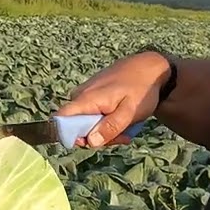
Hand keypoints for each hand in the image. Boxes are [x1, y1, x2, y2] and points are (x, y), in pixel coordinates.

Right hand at [56, 50, 170, 147]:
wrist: (149, 67)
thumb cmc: (141, 88)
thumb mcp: (130, 112)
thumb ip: (110, 128)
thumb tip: (91, 142)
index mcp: (86, 99)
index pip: (60, 119)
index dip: (68, 136)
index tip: (90, 142)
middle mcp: (80, 95)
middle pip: (75, 126)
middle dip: (96, 137)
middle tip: (121, 138)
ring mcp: (85, 94)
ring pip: (85, 122)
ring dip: (103, 131)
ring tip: (125, 130)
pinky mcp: (92, 94)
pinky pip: (92, 114)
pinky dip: (105, 122)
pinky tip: (122, 121)